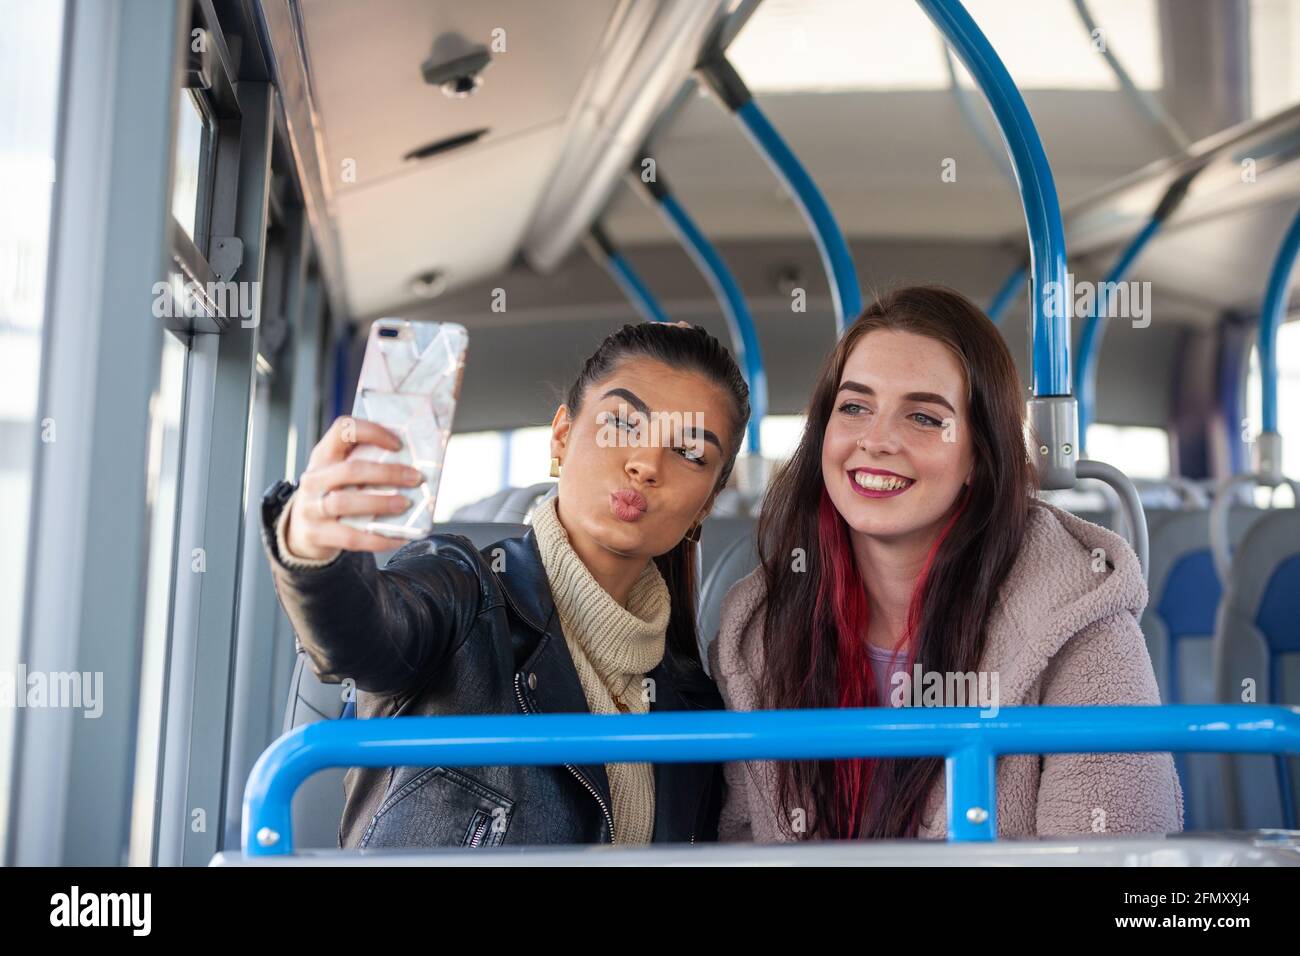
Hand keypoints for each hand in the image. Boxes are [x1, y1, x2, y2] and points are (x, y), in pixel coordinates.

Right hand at [283, 416, 422, 560]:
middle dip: (387, 473)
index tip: (398, 444)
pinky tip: (399, 538)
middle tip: (415, 478)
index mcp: (323, 456)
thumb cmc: (333, 494)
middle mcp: (314, 478)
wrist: (302, 530)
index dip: (371, 432)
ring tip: (406, 504)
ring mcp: (311, 507)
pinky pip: (350, 538)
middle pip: (350, 469)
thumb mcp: (339, 472)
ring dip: (381, 503)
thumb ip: (365, 463)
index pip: (342, 429)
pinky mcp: (316, 534)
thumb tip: (414, 463)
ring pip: (345, 502)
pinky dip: (377, 539)